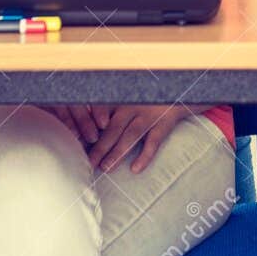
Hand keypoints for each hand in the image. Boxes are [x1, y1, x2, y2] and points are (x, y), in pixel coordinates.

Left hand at [83, 104, 199, 173]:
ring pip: (131, 135)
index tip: (76, 140)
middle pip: (113, 128)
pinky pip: (154, 141)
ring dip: (117, 152)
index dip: (89, 127)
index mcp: (122, 99)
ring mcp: (150, 114)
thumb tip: (87, 127)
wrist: (180, 87)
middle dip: (100, 146)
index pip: (102, 113)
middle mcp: (134, 106)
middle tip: (88, 163)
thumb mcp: (129, 97)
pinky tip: (135, 169)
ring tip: (106, 168)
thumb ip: (111, 108)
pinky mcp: (166, 122)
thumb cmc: (148, 97)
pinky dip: (145, 155)